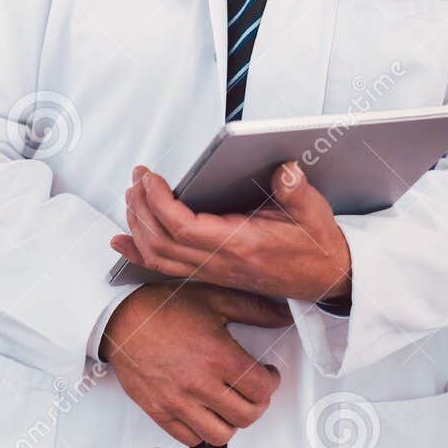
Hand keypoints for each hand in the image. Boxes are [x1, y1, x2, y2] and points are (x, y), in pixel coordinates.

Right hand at [99, 282, 289, 446]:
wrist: (121, 319)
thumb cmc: (162, 308)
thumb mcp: (213, 298)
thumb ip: (253, 308)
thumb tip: (281, 314)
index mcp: (217, 355)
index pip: (262, 388)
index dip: (272, 383)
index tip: (267, 375)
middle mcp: (199, 383)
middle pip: (247, 415)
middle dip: (257, 404)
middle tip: (253, 392)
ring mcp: (179, 401)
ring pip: (221, 434)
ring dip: (232, 422)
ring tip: (230, 405)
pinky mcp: (160, 411)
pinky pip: (190, 438)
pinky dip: (202, 431)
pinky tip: (205, 412)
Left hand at [109, 160, 352, 305]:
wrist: (325, 278)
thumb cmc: (315, 245)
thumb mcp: (314, 212)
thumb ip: (296, 190)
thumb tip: (284, 169)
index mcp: (241, 244)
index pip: (184, 228)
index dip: (159, 202)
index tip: (149, 177)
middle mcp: (221, 262)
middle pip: (162, 242)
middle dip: (141, 207)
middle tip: (137, 178)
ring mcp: (213, 271)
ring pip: (159, 257)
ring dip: (138, 226)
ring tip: (133, 196)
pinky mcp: (211, 273)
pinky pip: (166, 268)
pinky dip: (139, 254)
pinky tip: (122, 242)